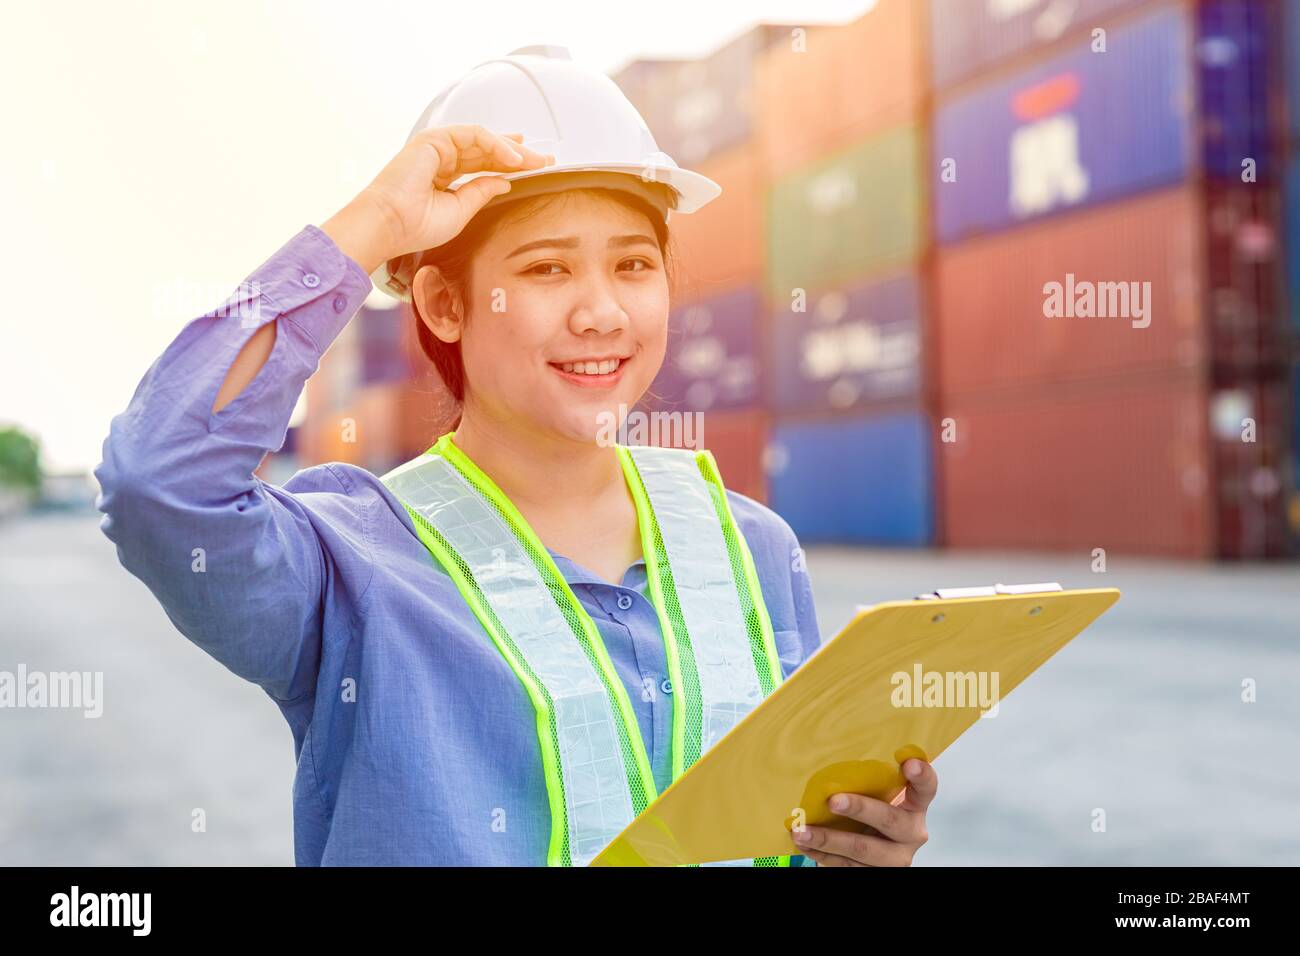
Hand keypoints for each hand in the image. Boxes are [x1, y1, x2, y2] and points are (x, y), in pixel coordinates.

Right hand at [322, 125, 553, 273]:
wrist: (389, 225)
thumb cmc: (415, 225)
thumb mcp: (461, 211)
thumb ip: (482, 192)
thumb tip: (505, 181)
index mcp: (445, 175)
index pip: (483, 164)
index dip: (509, 164)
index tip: (535, 169)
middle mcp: (441, 158)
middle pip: (487, 150)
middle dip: (517, 154)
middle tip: (545, 160)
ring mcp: (437, 147)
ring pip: (483, 140)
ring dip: (511, 149)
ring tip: (534, 160)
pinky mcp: (434, 139)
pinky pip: (473, 135)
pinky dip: (495, 144)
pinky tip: (514, 157)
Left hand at [791, 758, 935, 865]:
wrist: (875, 852)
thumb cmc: (873, 812)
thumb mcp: (878, 796)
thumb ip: (870, 782)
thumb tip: (833, 761)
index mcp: (914, 807)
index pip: (926, 788)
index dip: (921, 776)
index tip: (908, 763)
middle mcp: (911, 833)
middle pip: (889, 820)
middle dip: (859, 809)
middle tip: (833, 801)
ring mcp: (894, 858)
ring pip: (862, 849)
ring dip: (828, 839)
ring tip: (801, 830)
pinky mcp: (875, 873)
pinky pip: (845, 865)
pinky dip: (819, 853)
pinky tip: (802, 842)